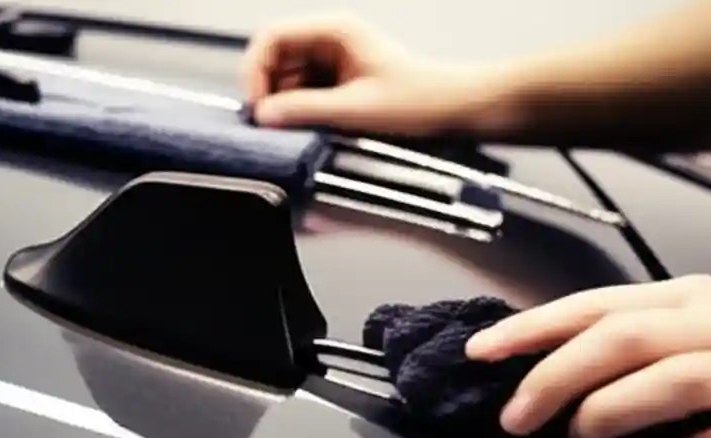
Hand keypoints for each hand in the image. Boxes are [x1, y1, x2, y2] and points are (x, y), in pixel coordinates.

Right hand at [240, 13, 472, 135]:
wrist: (454, 109)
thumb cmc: (418, 101)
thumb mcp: (357, 109)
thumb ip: (306, 110)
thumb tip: (263, 116)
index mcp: (334, 32)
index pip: (272, 37)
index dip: (256, 70)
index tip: (257, 107)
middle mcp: (329, 41)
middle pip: (274, 59)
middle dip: (266, 92)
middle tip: (268, 126)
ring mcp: (332, 61)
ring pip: (285, 79)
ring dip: (282, 105)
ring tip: (290, 132)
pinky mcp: (337, 83)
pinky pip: (302, 93)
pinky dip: (297, 112)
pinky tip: (304, 130)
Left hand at [464, 275, 710, 437]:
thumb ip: (643, 333)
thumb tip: (556, 365)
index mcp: (694, 298)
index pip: (597, 304)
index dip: (533, 328)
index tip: (481, 352)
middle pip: (623, 339)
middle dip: (555, 377)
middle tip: (512, 418)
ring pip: (672, 381)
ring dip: (613, 411)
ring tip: (576, 437)